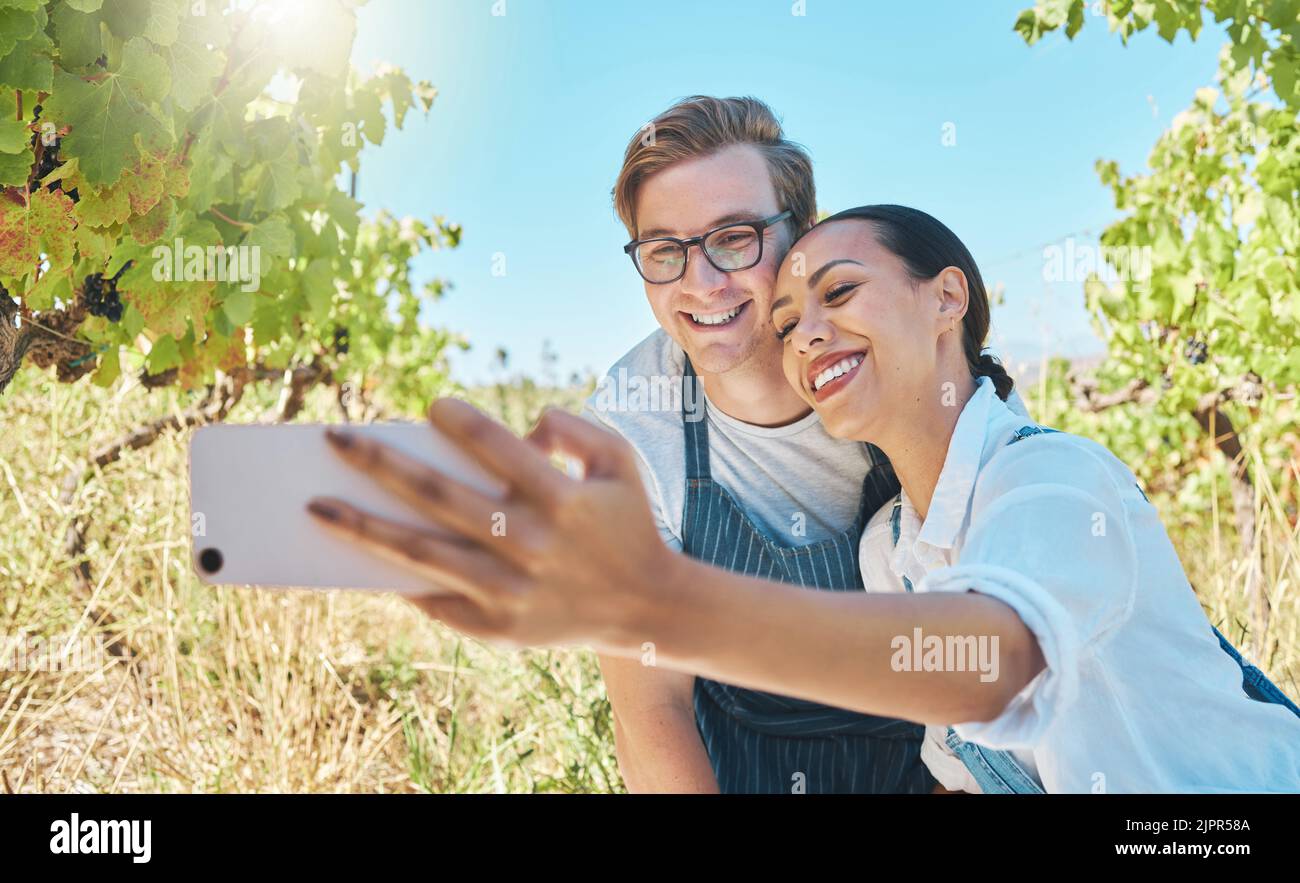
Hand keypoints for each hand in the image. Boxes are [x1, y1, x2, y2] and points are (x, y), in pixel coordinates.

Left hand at [304, 399, 676, 652]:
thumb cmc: (626, 523)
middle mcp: (532, 545)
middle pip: (440, 497)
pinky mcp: (501, 629)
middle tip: (333, 438)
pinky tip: (359, 560)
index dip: (461, 422)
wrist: (647, 608)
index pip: (499, 448)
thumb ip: (575, 429)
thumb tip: (522, 423)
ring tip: (316, 508)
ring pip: (422, 555)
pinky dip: (399, 582)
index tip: (431, 405)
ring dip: (363, 528)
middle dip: (380, 464)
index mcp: (563, 500)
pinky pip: (438, 602)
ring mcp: (512, 592)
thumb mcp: (621, 462)